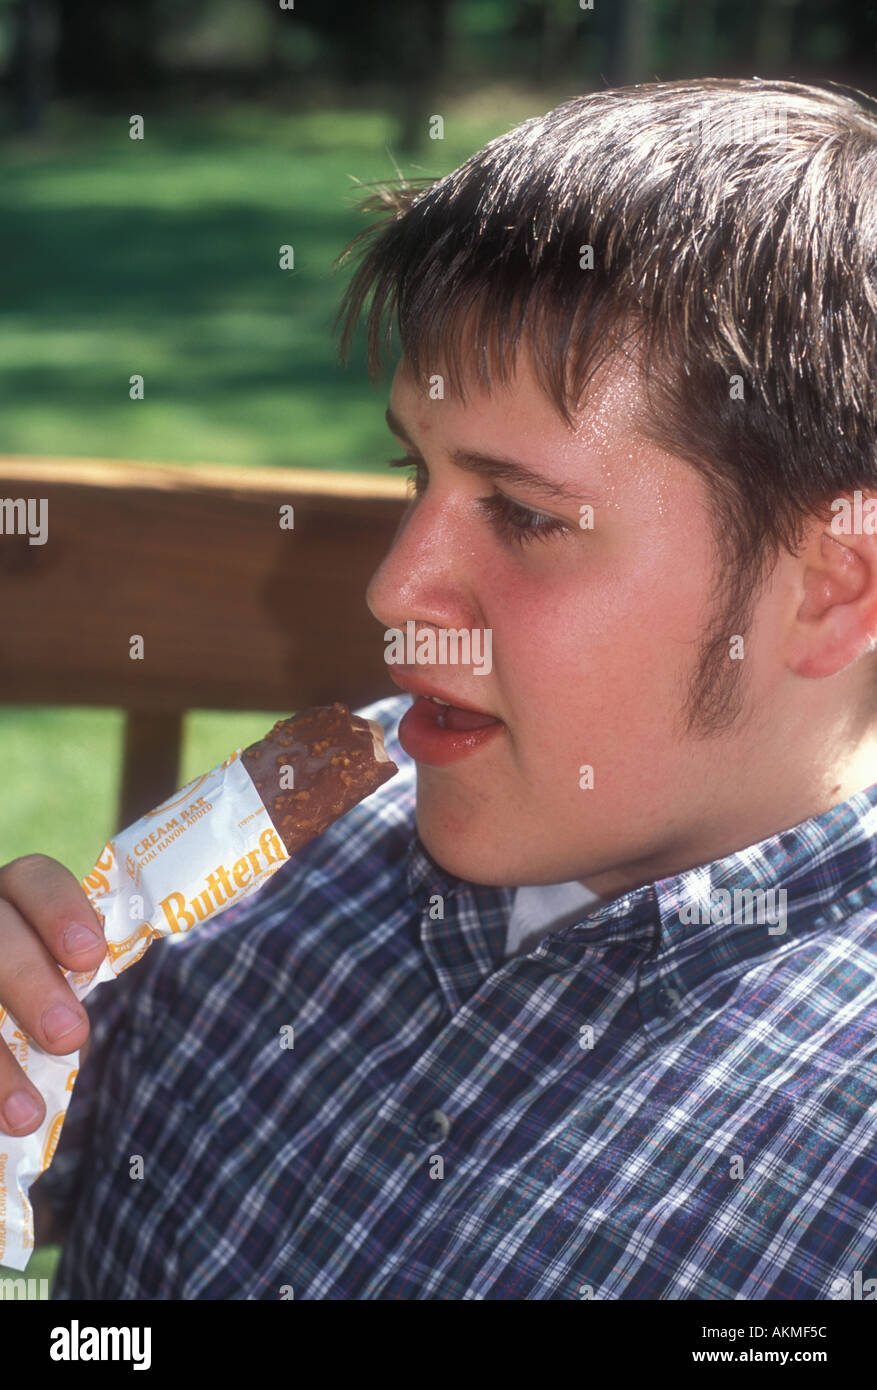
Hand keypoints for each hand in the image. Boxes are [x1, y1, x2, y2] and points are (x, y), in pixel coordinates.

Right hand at [0, 855, 103, 1135]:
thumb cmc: (37, 1017)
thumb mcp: (57, 992)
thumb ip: (76, 984)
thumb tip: (115, 1012)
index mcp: (10, 901)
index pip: (31, 878)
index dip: (60, 909)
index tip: (91, 958)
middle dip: (28, 980)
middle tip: (71, 1036)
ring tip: (27, 1115)